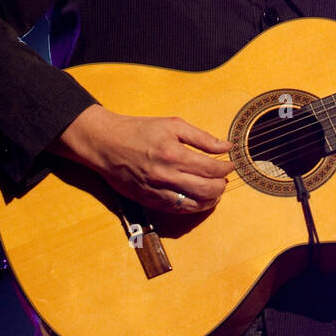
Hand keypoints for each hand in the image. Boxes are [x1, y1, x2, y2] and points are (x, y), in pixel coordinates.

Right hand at [51, 104, 232, 212]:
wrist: (105, 143)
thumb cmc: (138, 130)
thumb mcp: (172, 124)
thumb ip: (201, 137)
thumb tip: (226, 147)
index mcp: (174, 154)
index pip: (211, 169)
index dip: (226, 169)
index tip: (231, 165)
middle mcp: (166, 176)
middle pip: (206, 190)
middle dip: (221, 185)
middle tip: (224, 179)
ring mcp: (156, 191)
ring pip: (193, 205)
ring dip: (210, 200)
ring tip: (214, 191)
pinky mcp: (148, 200)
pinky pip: (176, 210)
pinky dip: (192, 207)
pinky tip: (197, 199)